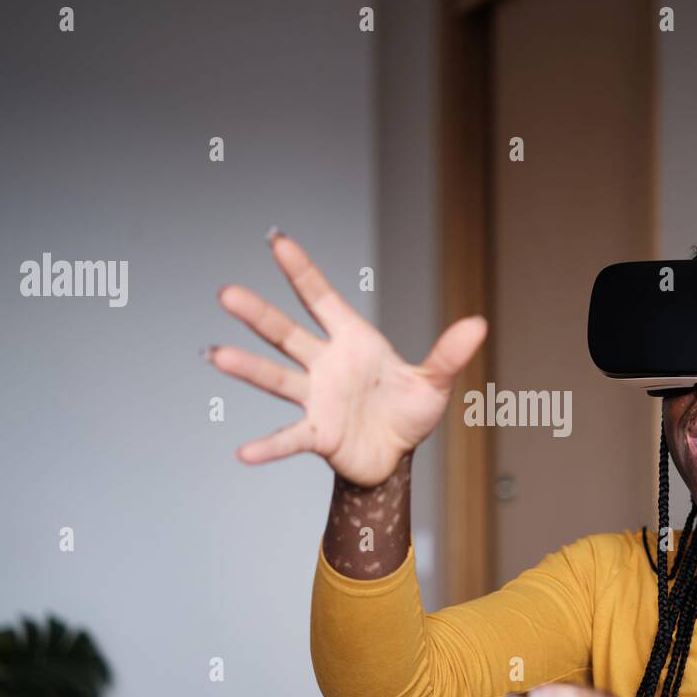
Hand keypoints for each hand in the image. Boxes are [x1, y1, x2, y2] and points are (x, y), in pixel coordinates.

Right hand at [209, 229, 486, 485]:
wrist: (396, 456)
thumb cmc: (409, 412)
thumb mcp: (434, 382)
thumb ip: (449, 354)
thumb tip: (479, 324)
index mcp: (352, 341)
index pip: (321, 299)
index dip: (300, 270)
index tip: (276, 240)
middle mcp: (325, 365)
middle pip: (286, 334)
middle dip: (258, 314)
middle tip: (226, 293)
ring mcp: (317, 398)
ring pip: (277, 378)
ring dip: (248, 368)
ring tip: (216, 355)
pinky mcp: (318, 434)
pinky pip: (290, 437)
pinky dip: (269, 446)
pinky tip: (244, 452)